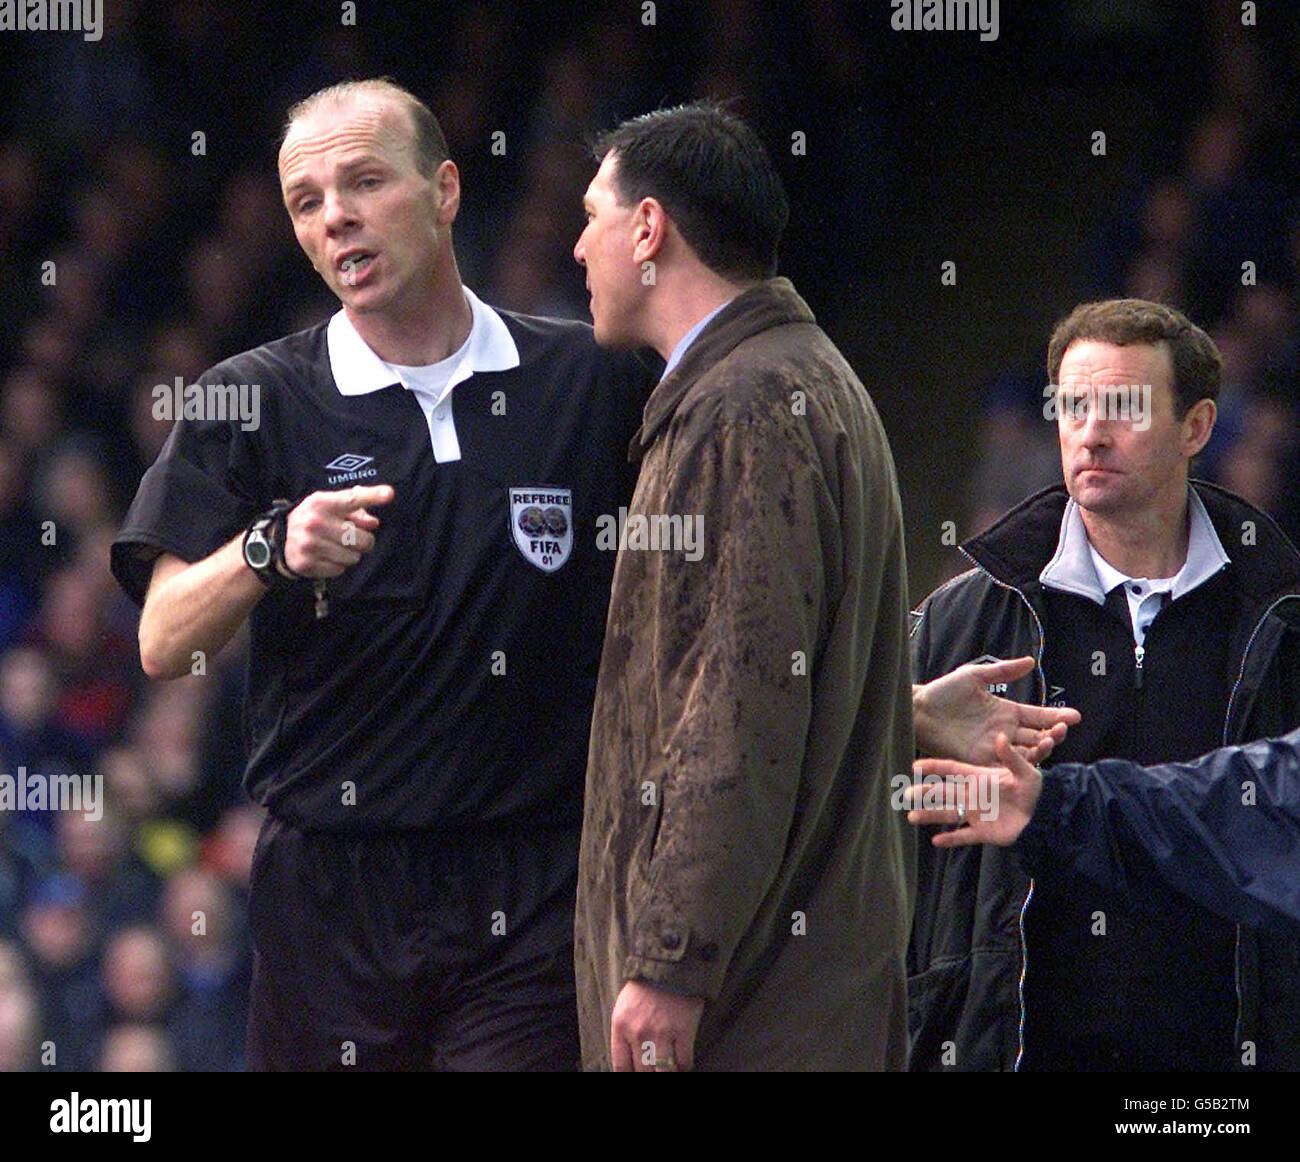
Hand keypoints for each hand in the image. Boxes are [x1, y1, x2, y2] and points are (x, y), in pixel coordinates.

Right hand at [281, 484, 394, 577]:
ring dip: (350, 555)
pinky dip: (337, 566)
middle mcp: (315, 522)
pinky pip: (340, 570)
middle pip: (362, 539)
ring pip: (353, 557)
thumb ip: (355, 510)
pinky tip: (326, 557)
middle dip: (364, 541)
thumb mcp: (329, 507)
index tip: (388, 493)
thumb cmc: (313, 520)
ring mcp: (309, 544)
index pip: (352, 499)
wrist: (278, 540)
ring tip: (336, 547)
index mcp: (322, 503)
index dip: (372, 496)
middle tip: (353, 539)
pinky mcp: (306, 564)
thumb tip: (373, 523)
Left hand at [610, 980, 704, 1071]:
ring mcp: (662, 1033)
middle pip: (643, 1072)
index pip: (621, 1066)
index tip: (638, 1073)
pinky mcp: (684, 1030)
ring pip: (664, 1071)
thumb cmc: (646, 986)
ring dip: (667, 1072)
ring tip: (669, 1069)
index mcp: (622, 1026)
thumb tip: (631, 1060)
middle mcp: (639, 1033)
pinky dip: (684, 1066)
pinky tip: (682, 1063)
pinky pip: (684, 1061)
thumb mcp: (625, 1007)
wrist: (670, 964)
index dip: (630, 1075)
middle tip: (655, 1068)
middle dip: (650, 1073)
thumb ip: (625, 1033)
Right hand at [905, 731, 1042, 846]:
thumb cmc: (1036, 789)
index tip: (915, 766)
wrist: (1046, 815)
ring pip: (948, 813)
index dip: (934, 767)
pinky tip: (935, 841)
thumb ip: (1011, 756)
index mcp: (979, 778)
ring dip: (930, 815)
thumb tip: (1000, 737)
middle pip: (943, 793)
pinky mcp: (984, 832)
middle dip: (924, 794)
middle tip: (905, 795)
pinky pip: (963, 836)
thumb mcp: (1026, 771)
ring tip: (911, 817)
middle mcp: (973, 795)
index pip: (951, 770)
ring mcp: (976, 814)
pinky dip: (950, 839)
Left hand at [913, 655, 1079, 764]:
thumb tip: (1031, 661)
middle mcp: (1005, 731)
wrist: (919, 710)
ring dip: (1041, 749)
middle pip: (1038, 736)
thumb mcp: (974, 676)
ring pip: (1026, 753)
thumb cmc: (944, 692)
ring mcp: (995, 748)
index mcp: (1007, 712)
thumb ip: (1002, 671)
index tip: (1076, 715)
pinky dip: (1019, 764)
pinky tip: (1029, 759)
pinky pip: (1005, 766)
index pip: (1039, 716)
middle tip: (1065, 729)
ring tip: (1051, 741)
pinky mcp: (981, 761)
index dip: (1056, 716)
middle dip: (1055, 733)